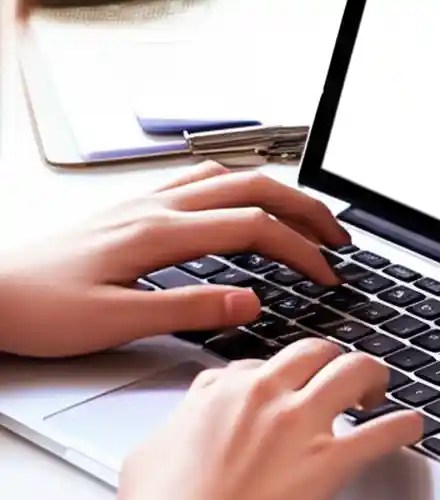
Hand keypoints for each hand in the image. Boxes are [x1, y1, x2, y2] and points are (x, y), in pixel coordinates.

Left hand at [0, 161, 348, 357]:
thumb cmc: (39, 310)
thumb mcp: (116, 322)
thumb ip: (189, 309)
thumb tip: (252, 300)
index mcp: (158, 234)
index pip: (253, 227)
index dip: (301, 250)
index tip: (328, 276)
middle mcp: (154, 208)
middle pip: (252, 188)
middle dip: (306, 210)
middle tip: (340, 238)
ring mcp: (144, 203)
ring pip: (229, 177)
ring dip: (277, 194)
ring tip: (307, 220)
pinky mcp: (133, 210)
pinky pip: (201, 182)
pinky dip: (241, 190)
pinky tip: (246, 208)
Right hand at [114, 338, 422, 499]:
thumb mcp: (151, 452)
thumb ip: (179, 428)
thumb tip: (184, 428)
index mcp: (221, 392)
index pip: (260, 366)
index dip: (279, 380)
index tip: (286, 394)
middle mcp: (265, 397)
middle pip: (314, 352)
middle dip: (332, 362)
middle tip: (341, 383)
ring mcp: (301, 425)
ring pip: (355, 370)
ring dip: (374, 377)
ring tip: (378, 394)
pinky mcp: (330, 461)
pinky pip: (384, 431)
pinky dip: (405, 426)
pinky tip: (413, 428)